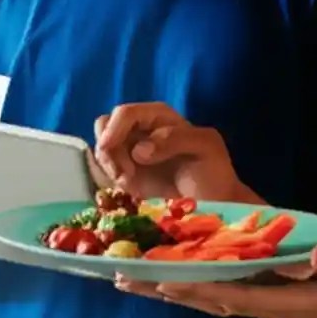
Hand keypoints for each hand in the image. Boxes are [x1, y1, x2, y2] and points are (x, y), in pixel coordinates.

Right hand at [94, 102, 252, 202]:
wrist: (215, 204)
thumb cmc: (213, 171)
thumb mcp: (205, 147)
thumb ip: (175, 139)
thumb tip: (139, 151)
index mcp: (157, 116)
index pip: (125, 113)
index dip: (114, 128)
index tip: (108, 148)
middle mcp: (140, 129)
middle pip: (105, 125)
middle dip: (108, 147)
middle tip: (122, 172)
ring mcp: (130, 150)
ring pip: (102, 147)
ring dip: (109, 164)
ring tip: (130, 182)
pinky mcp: (126, 172)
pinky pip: (105, 167)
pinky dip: (110, 177)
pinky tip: (130, 188)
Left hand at [115, 244, 316, 317]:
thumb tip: (314, 251)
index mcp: (284, 304)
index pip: (232, 295)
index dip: (197, 288)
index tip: (164, 281)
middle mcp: (264, 308)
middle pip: (205, 298)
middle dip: (163, 289)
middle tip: (119, 278)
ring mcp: (262, 306)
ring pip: (206, 297)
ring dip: (168, 288)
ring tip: (126, 278)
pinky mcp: (264, 301)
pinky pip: (219, 292)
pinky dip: (191, 285)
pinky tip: (167, 277)